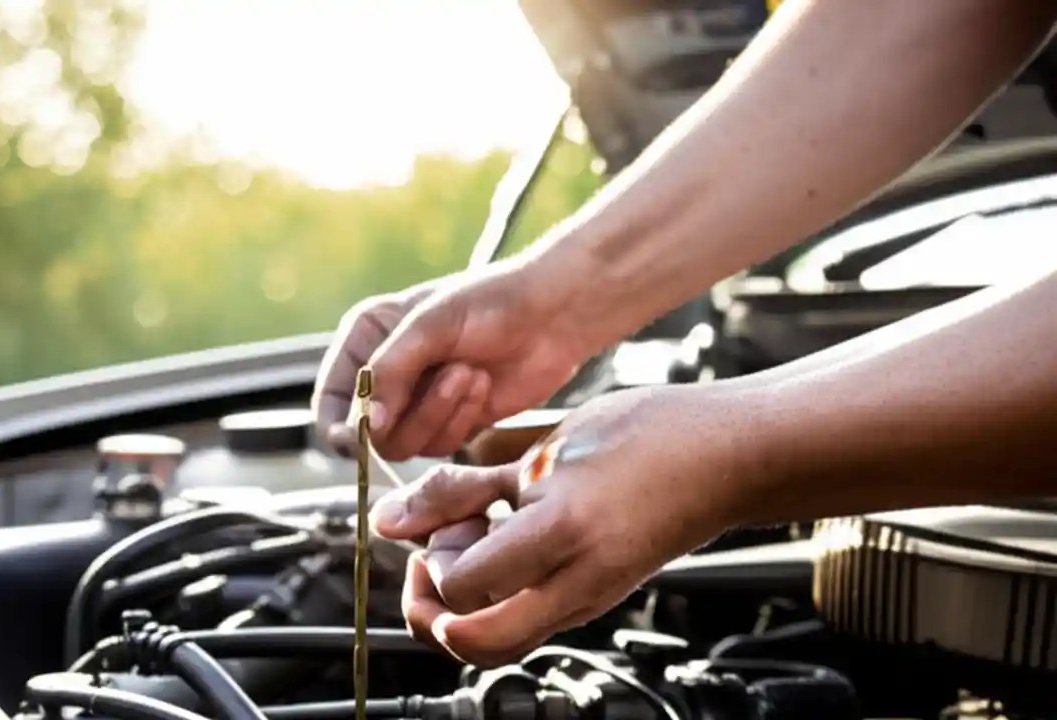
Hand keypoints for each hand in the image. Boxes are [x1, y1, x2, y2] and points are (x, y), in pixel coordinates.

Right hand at [312, 258, 594, 460]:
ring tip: (470, 373)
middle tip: (449, 376)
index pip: (331, 397)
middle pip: (369, 430)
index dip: (340, 423)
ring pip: (404, 443)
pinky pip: (438, 445)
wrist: (554, 315)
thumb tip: (366, 426)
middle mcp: (386, 372)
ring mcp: (418, 401)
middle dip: (411, 410)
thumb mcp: (430, 325)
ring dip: (440, 413)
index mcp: (367, 337)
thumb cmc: (492, 302)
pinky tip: (483, 386)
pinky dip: (461, 421)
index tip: (358, 436)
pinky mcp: (450, 422)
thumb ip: (390, 374)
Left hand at [369, 385, 748, 665]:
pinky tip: (504, 545)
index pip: (463, 587)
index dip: (432, 560)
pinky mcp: (595, 597)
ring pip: (499, 643)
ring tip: (474, 547)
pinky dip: (498, 596)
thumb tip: (396, 516)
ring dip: (465, 606)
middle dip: (432, 609)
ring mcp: (587, 599)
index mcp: (560, 532)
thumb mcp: (545, 452)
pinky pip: (529, 619)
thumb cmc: (652, 438)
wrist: (727, 456)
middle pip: (474, 646)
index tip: (436, 526)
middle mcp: (575, 582)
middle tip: (435, 557)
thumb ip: (463, 488)